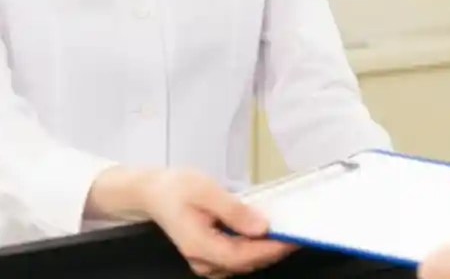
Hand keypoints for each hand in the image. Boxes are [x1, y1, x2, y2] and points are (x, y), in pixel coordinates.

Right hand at [140, 168, 295, 276]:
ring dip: (265, 250)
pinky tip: (264, 233)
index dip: (271, 249)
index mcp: (200, 245)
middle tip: (297, 232)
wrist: (152, 192)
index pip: (243, 256)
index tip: (294, 238)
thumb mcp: (206, 190)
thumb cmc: (176, 188)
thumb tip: (262, 227)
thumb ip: (234, 210)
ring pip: (243, 263)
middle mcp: (203, 261)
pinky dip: (254, 248)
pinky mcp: (209, 256)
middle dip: (273, 250)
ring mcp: (205, 262)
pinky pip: (236, 258)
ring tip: (284, 231)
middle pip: (246, 262)